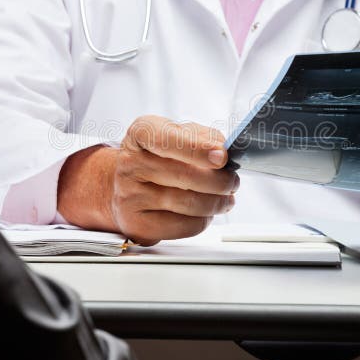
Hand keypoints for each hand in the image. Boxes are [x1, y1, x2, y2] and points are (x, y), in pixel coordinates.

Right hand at [58, 116, 237, 244]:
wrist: (127, 184)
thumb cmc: (160, 156)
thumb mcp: (177, 134)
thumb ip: (202, 137)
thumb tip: (224, 150)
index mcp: (141, 133)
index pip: (167, 139)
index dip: (198, 149)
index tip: (222, 157)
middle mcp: (130, 163)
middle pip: (185, 176)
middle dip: (220, 181)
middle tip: (232, 182)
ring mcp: (130, 195)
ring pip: (188, 203)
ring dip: (217, 203)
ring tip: (226, 199)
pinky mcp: (136, 223)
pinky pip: (182, 227)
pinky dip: (203, 221)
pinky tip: (206, 213)